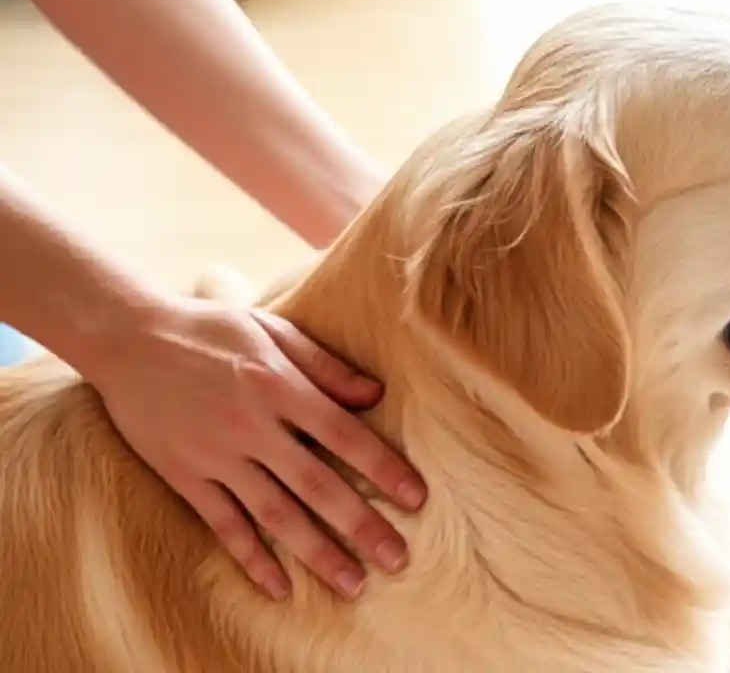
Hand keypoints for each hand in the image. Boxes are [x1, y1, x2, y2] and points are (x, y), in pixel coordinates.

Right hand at [87, 296, 425, 600]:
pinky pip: (223, 524)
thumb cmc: (210, 329)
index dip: (383, 468)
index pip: (345, 435)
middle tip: (396, 559)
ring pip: (275, 513)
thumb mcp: (273, 330)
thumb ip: (325, 366)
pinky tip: (279, 586)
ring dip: (316, 552)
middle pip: (317, 485)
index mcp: (279, 385)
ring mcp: (216, 455)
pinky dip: (251, 558)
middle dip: (361, 525)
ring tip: (352, 584)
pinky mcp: (185, 475)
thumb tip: (376, 394)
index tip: (416, 498)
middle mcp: (251, 425)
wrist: (127, 338)